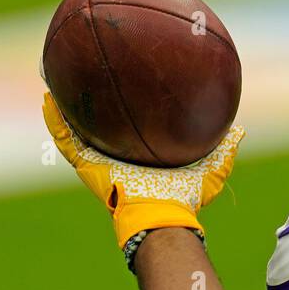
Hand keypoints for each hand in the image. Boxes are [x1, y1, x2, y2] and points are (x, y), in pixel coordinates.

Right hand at [42, 92, 245, 247]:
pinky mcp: (86, 165)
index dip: (124, 111)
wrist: (163, 215)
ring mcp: (97, 161)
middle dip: (90, 103)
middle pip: (98, 125)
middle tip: (84, 75)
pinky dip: (54, 120)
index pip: (129, 130)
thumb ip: (225, 150)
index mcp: (140, 156)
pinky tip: (48, 98)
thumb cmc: (185, 198)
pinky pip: (65, 140)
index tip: (124, 87)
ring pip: (74, 129)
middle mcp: (116, 157)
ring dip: (63, 106)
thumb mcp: (211, 170)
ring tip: (54, 79)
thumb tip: (240, 130)